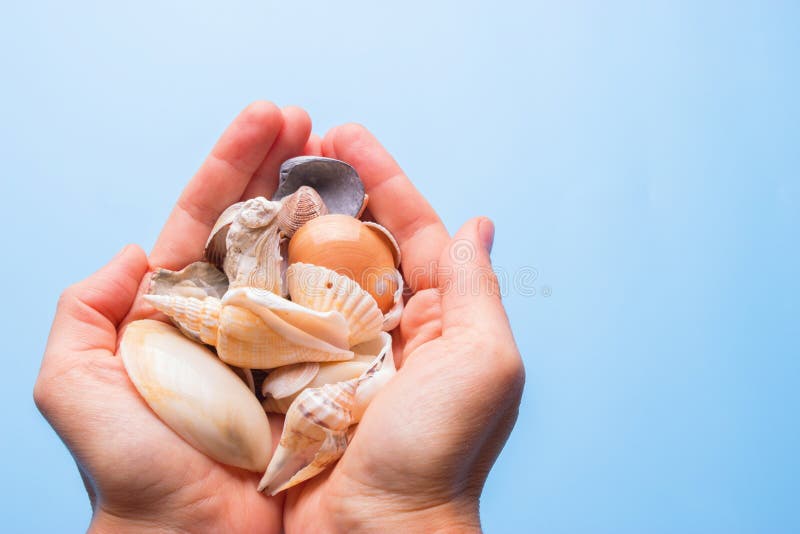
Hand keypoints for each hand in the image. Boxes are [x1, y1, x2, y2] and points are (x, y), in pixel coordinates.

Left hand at [34, 102, 317, 532]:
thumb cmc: (138, 468)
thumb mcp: (75, 385)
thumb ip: (82, 313)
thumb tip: (133, 253)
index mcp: (179, 306)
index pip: (205, 217)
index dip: (233, 164)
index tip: (268, 118)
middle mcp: (231, 314)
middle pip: (256, 223)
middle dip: (280, 166)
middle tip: (308, 119)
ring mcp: (276, 337)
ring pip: (300, 254)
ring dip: (319, 202)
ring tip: (341, 153)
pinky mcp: (315, 365)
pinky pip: (337, 306)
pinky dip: (352, 266)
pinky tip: (369, 227)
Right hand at [281, 125, 524, 532]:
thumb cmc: (439, 452)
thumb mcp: (482, 362)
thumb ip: (476, 290)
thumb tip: (478, 225)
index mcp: (439, 319)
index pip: (412, 230)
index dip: (383, 179)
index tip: (346, 134)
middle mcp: (390, 328)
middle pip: (359, 241)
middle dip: (332, 191)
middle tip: (297, 144)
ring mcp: (339, 349)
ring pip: (315, 270)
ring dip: (294, 224)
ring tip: (265, 178)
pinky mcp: (296, 374)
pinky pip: (279, 313)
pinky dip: (264, 278)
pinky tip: (243, 244)